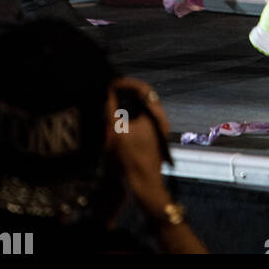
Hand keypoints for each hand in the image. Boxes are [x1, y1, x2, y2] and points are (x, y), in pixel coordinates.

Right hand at [105, 77, 170, 217]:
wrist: (144, 186)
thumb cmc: (131, 159)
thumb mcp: (116, 133)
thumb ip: (110, 110)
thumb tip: (109, 94)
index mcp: (155, 114)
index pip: (142, 88)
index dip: (126, 83)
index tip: (112, 83)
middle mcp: (160, 119)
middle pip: (143, 97)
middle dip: (126, 92)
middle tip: (111, 91)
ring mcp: (158, 128)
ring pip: (141, 108)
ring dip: (127, 104)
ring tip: (111, 103)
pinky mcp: (153, 137)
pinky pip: (141, 119)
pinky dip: (129, 115)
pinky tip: (117, 120)